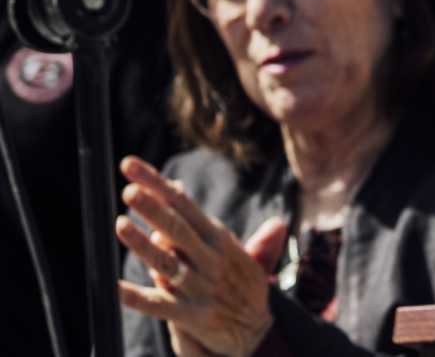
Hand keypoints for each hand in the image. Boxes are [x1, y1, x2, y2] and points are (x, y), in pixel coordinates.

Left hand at [115, 157, 287, 356]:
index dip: (158, 186)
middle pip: (178, 228)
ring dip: (143, 244)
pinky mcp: (193, 315)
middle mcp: (211, 259)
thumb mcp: (230, 246)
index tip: (131, 167)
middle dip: (153, 208)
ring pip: (167, 262)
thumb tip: (176, 185)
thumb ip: (199, 218)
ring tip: (121, 225)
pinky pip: (160, 305)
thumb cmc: (239, 284)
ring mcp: (202, 287)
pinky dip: (137, 297)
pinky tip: (115, 288)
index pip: (184, 205)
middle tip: (129, 190)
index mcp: (219, 239)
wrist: (257, 330)